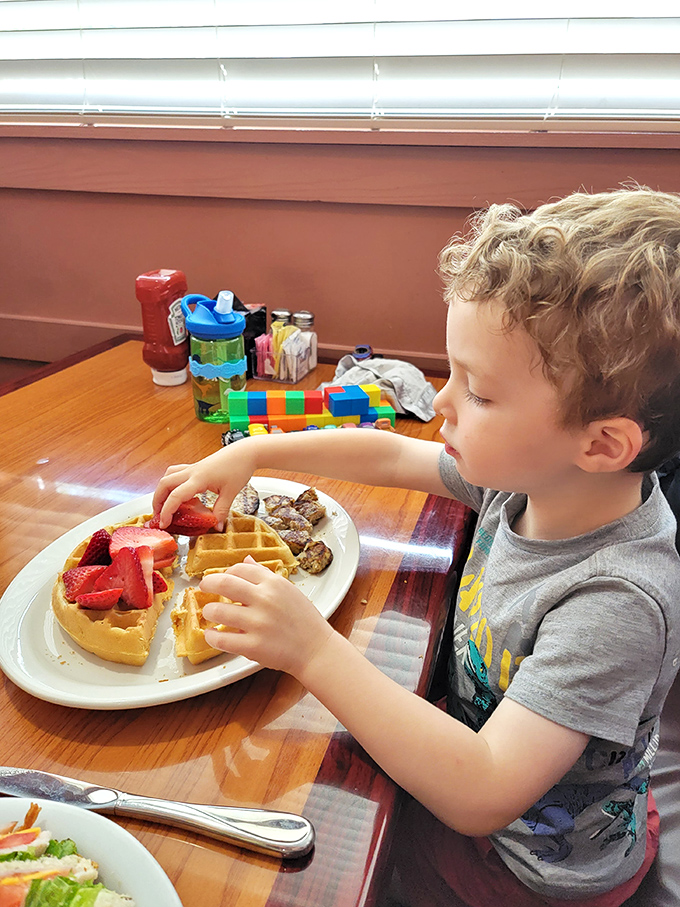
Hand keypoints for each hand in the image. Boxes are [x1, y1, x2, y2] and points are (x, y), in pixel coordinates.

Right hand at [152, 444, 256, 528]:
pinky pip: (176, 473)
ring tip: (163, 505)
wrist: (245, 452)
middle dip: (157, 500)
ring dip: (161, 490)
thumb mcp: (231, 493)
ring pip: (168, 476)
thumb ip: (222, 511)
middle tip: (159, 516)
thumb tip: (217, 527)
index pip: (176, 495)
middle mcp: (192, 472)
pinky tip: (177, 493)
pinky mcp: (196, 467)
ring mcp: (193, 468)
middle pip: (165, 483)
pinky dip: (171, 483)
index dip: (167, 511)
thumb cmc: (238, 468)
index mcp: (199, 479)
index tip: (164, 524)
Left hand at [200, 557, 333, 677]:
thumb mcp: (288, 590)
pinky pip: (221, 639)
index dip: (226, 572)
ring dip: (209, 611)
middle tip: (203, 588)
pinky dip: (212, 637)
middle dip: (208, 584)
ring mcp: (258, 623)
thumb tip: (246, 559)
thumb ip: (264, 574)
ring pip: (218, 611)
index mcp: (273, 583)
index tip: (222, 579)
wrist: (315, 649)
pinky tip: (212, 635)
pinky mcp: (253, 646)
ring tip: (210, 614)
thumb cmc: (303, 619)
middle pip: (224, 583)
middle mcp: (265, 599)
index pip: (240, 568)